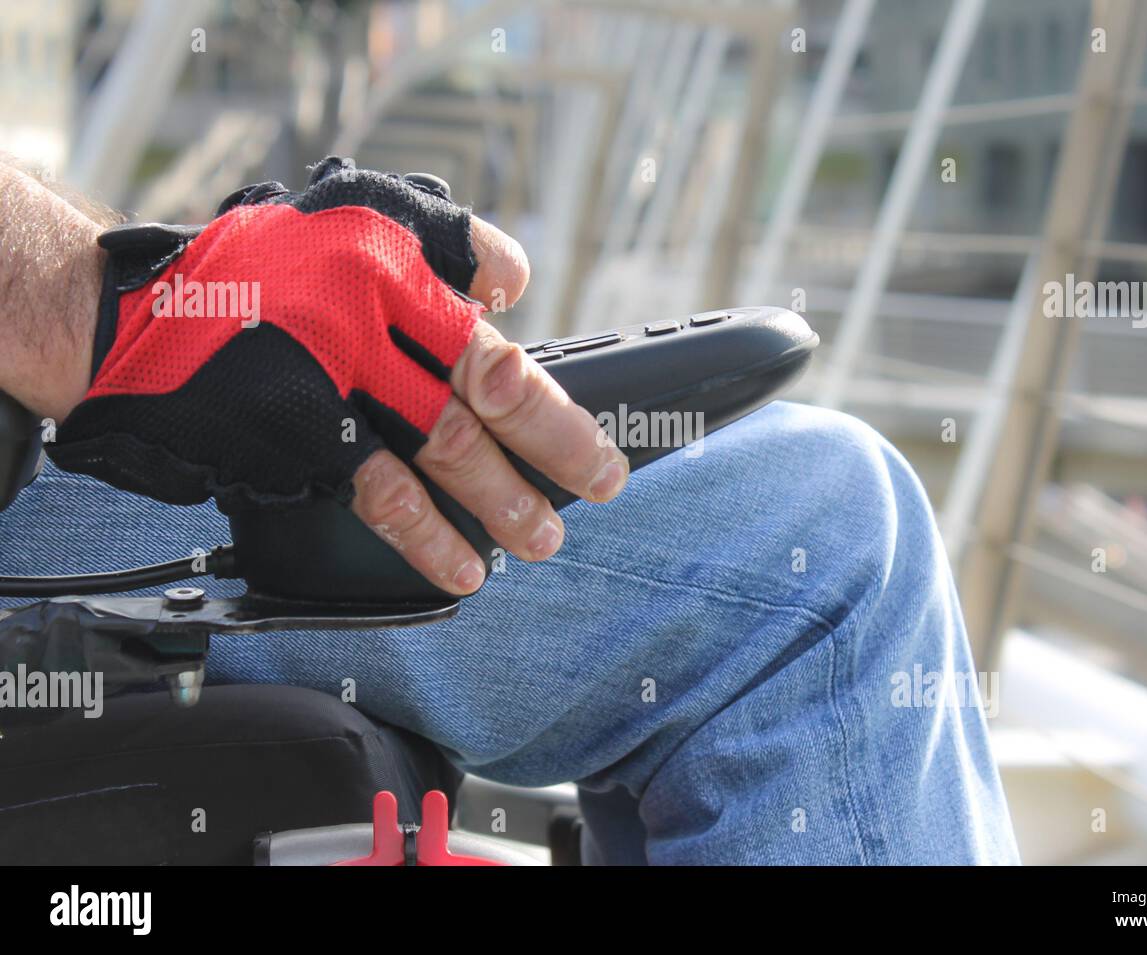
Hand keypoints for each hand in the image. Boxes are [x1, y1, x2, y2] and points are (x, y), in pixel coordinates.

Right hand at [48, 158, 627, 593]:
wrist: (129, 323)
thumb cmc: (241, 276)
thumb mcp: (333, 222)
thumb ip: (425, 250)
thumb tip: (505, 296)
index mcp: (388, 242)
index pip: (491, 263)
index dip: (528, 301)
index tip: (547, 338)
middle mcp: (373, 301)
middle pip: (494, 375)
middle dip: (560, 435)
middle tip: (603, 477)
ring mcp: (340, 369)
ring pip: (451, 443)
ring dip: (507, 498)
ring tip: (545, 537)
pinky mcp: (302, 433)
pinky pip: (382, 493)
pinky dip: (429, 536)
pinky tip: (464, 567)